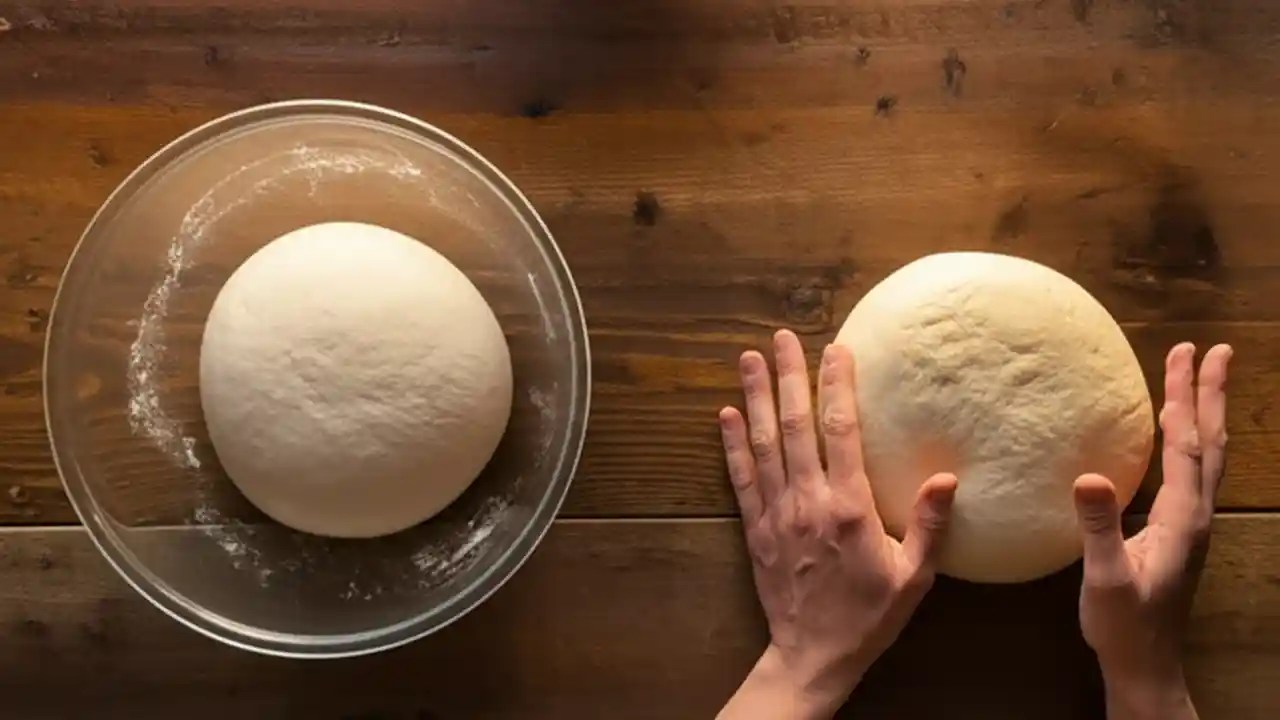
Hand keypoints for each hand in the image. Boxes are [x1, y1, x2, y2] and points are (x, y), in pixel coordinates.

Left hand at [716, 330, 957, 719]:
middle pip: (794, 426)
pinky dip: (732, 444)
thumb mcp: (915, 577)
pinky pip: (740, 478)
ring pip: (762, 444)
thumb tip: (949, 476)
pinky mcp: (754, 530)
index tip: (838, 349)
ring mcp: (775, 514)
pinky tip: (726, 414)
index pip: (841, 431)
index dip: (837, 385)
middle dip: (788, 376)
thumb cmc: (870, 617)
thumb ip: (931, 525)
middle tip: (782, 336)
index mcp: (848, 507)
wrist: (812, 657)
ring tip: (749, 357)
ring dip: (754, 397)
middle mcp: (806, 501)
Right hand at [1071, 342, 1231, 719]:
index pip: (1189, 446)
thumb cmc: (1124, 625)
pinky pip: (1191, 472)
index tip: (1186, 356)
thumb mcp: (1105, 578)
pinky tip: (1174, 435)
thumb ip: (1099, 528)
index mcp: (1182, 518)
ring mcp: (1190, 524)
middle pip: (1210, 442)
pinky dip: (1188, 440)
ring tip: (1200, 378)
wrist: (1146, 664)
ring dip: (1204, 413)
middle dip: (1209, 394)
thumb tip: (1090, 476)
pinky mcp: (1179, 533)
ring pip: (1207, 456)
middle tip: (1212, 350)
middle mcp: (1195, 515)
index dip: (1187, 399)